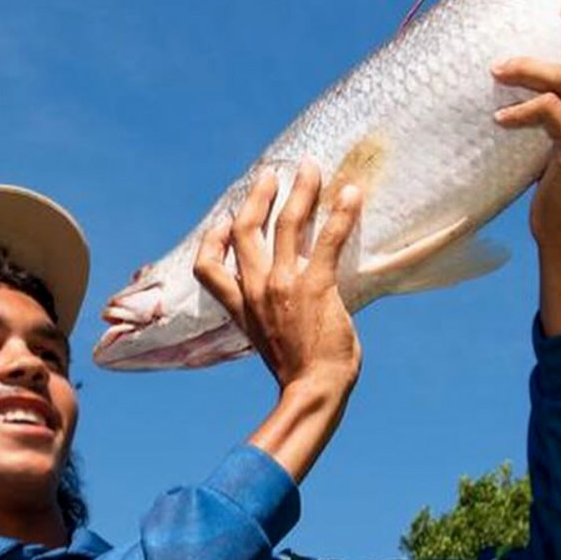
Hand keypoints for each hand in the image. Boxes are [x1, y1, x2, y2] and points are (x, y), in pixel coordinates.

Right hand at [193, 159, 362, 482]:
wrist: (312, 391)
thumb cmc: (297, 371)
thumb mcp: (266, 340)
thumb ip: (267, 315)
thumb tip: (281, 306)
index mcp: (241, 306)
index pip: (208, 267)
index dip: (212, 240)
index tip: (224, 221)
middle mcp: (257, 290)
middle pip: (247, 230)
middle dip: (258, 197)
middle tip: (271, 175)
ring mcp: (285, 285)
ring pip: (287, 224)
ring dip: (300, 191)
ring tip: (310, 168)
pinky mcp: (316, 286)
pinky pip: (328, 240)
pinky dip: (341, 214)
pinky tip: (352, 194)